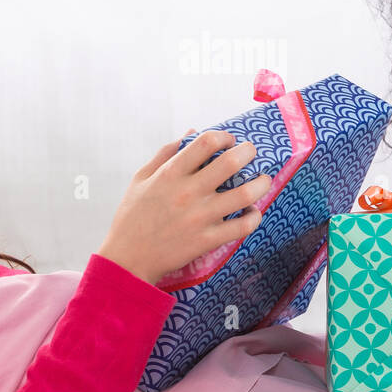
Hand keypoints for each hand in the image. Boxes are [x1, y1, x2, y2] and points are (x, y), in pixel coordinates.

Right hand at [97, 128, 272, 284]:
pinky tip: (253, 211)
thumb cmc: (132, 216)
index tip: (228, 141)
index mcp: (171, 174)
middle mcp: (188, 192)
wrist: (128, 259)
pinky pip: (242, 226)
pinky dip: (254, 217)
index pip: (206, 142)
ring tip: (263, 180)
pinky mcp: (207, 240)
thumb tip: (193, 131)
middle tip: (252, 153)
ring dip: (261, 184)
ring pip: (244, 194)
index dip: (224, 136)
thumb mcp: (141, 178)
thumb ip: (166, 153)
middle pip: (231, 162)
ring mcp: (200, 217)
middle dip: (249, 152)